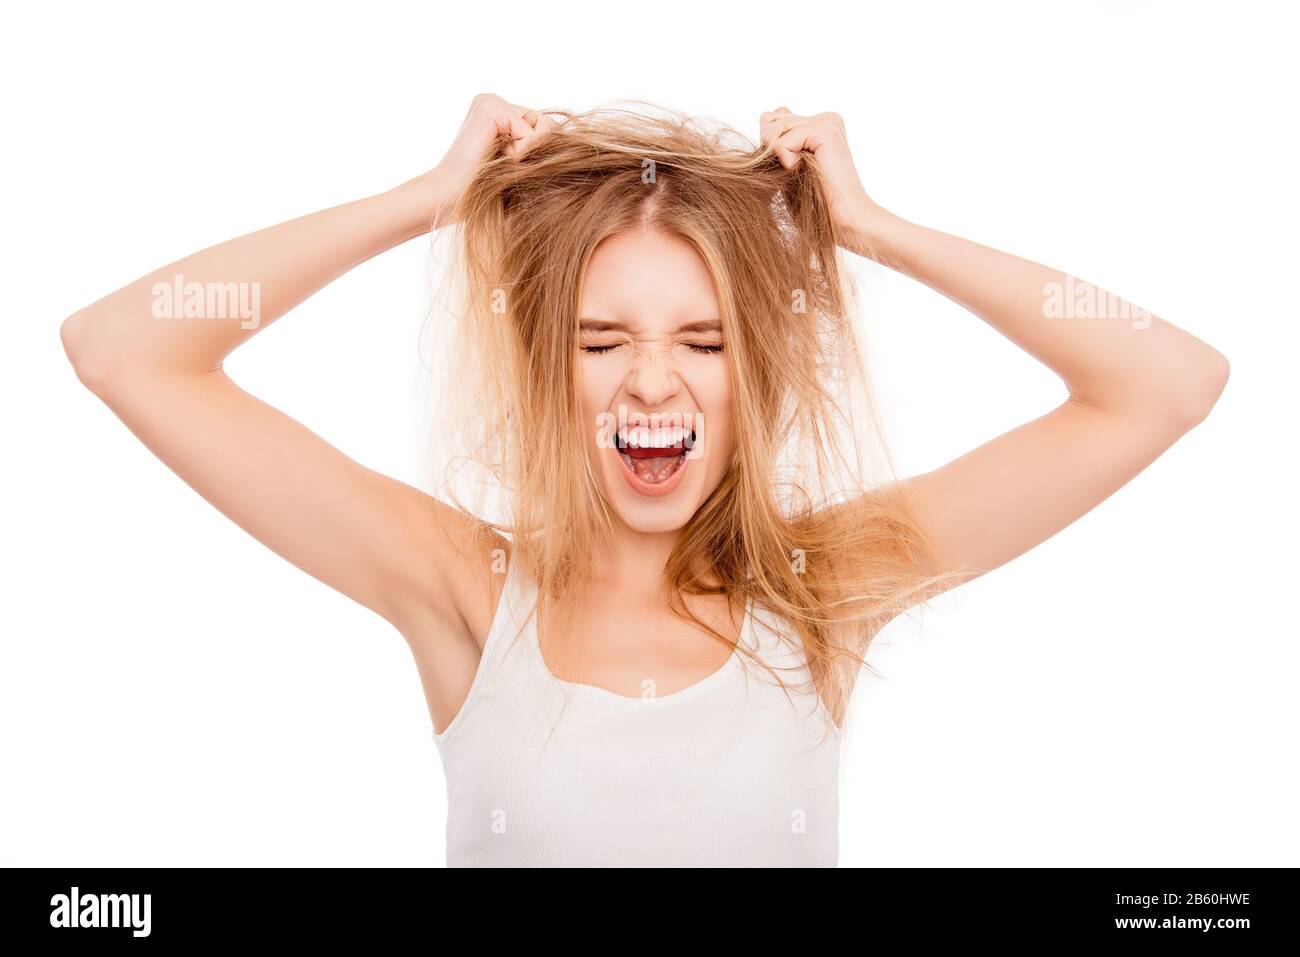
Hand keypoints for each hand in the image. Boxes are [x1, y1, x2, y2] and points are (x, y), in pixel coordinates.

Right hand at [420, 93, 558, 227]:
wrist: (449, 199)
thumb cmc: (482, 191)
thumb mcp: (516, 166)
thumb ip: (537, 148)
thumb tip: (580, 144)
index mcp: (497, 112)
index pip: (543, 128)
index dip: (538, 154)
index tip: (510, 167)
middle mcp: (493, 101)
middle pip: (547, 126)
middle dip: (536, 154)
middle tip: (505, 166)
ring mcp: (491, 101)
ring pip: (542, 129)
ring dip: (527, 156)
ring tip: (499, 164)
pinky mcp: (490, 107)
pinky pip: (530, 133)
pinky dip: (520, 155)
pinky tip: (496, 160)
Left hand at [758, 106, 885, 253]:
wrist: (843, 220)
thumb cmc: (815, 204)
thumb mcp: (787, 168)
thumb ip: (776, 141)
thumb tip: (766, 114)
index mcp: (818, 124)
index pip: (772, 122)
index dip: (770, 149)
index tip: (793, 170)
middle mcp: (825, 118)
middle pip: (770, 122)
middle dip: (772, 151)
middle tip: (798, 173)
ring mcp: (827, 121)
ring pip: (773, 130)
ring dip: (779, 159)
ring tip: (804, 174)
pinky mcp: (825, 129)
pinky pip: (781, 142)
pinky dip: (786, 163)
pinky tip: (807, 173)